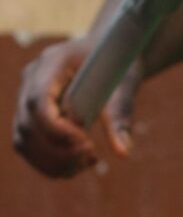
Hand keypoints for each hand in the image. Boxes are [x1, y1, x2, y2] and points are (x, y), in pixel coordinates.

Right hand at [12, 39, 139, 179]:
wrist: (109, 53)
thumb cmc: (117, 63)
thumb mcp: (124, 83)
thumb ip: (120, 114)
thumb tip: (123, 153)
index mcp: (53, 62)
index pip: (39, 100)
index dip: (57, 129)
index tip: (88, 143)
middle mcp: (32, 79)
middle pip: (27, 125)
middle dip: (57, 151)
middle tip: (91, 157)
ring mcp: (27, 98)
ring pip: (24, 141)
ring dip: (53, 162)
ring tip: (88, 162)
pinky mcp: (32, 116)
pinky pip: (30, 146)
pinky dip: (52, 162)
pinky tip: (81, 162)